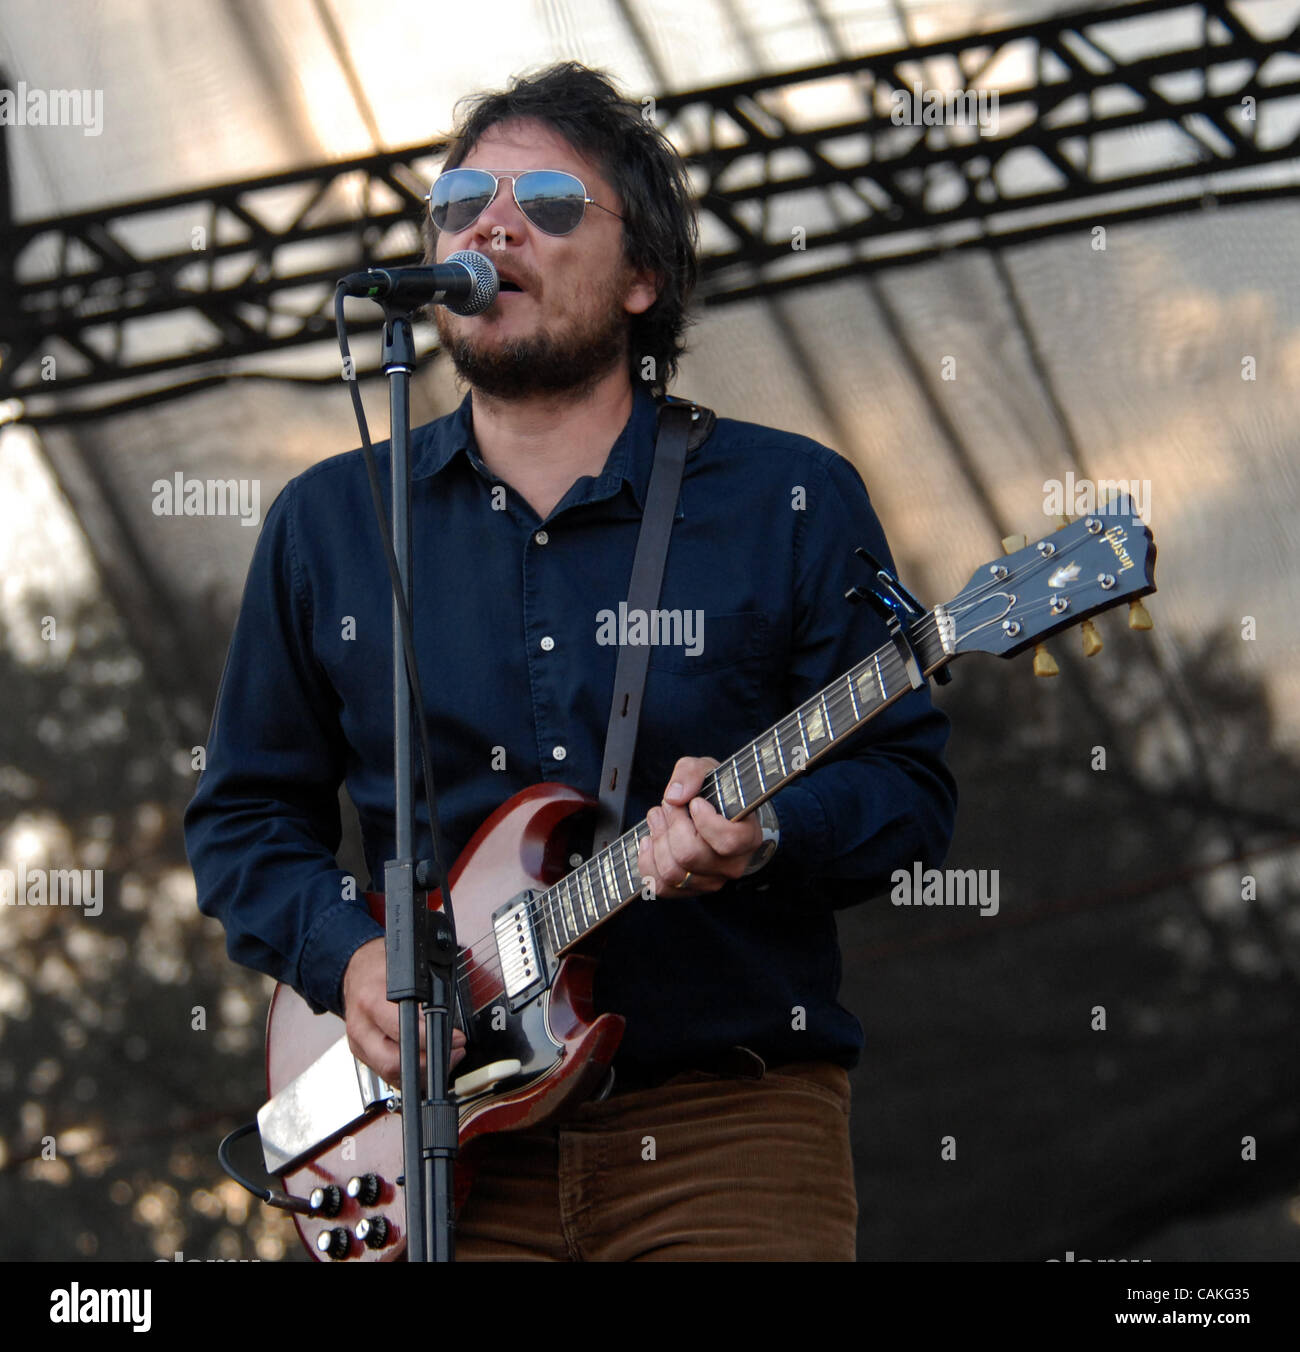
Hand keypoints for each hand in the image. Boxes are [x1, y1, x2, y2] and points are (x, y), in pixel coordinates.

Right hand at [341, 937, 466, 1086]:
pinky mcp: (361, 1053)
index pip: (401, 1030)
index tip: (454, 1038)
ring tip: (447, 1057)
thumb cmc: (381, 967)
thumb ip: (425, 990)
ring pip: (390, 1074)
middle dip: (429, 1063)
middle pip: (393, 1062)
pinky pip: (387, 1074)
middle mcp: (361, 1026)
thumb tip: (450, 1013)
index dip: (431, 1040)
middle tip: (454, 1052)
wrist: (355, 969)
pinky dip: (411, 1074)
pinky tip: (427, 1064)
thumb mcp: (405, 968)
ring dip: (423, 1073)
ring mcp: (359, 1044)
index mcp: (371, 1000)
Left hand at [637, 756, 762, 897]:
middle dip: (671, 825)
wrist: (714, 814)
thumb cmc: (714, 793)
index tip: (696, 803)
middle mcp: (732, 865)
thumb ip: (692, 773)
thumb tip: (674, 796)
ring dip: (657, 840)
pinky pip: (661, 887)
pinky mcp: (690, 890)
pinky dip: (647, 862)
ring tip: (657, 818)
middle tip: (668, 805)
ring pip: (673, 872)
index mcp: (748, 837)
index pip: (728, 841)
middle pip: (690, 855)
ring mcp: (711, 882)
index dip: (705, 821)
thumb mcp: (707, 770)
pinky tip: (649, 841)